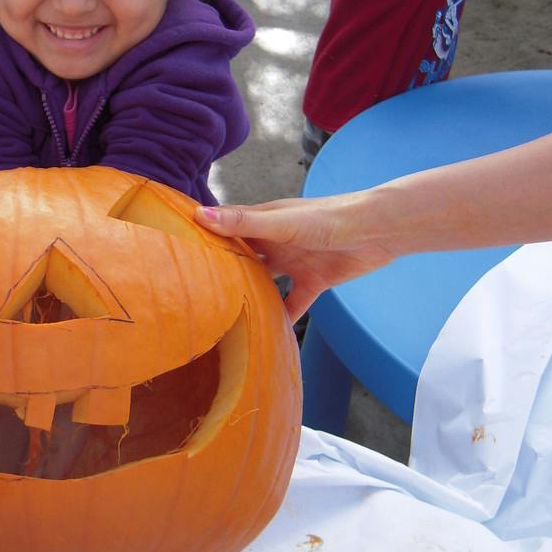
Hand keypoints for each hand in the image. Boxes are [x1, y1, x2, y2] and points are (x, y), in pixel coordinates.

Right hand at [196, 197, 395, 321]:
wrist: (377, 230)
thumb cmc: (328, 217)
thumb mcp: (281, 223)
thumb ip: (242, 223)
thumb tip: (198, 216)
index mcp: (263, 221)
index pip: (225, 227)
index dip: (202, 236)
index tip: (174, 250)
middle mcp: (274, 241)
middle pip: (242, 257)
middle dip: (221, 271)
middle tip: (192, 292)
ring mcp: (293, 262)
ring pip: (264, 282)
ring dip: (248, 295)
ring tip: (222, 317)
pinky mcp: (313, 281)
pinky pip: (293, 303)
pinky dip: (283, 318)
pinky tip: (269, 335)